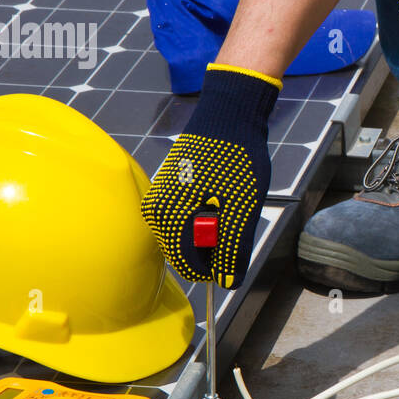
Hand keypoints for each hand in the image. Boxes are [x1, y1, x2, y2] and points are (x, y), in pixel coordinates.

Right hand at [141, 65, 279, 287]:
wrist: (228, 114)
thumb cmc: (236, 161)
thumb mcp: (242, 210)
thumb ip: (232, 250)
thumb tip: (227, 284)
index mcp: (169, 220)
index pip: (191, 267)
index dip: (220, 266)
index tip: (238, 248)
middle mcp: (156, 212)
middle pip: (189, 251)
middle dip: (216, 244)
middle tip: (237, 216)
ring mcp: (160, 198)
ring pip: (190, 233)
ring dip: (213, 228)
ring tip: (230, 200)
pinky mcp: (169, 188)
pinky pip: (188, 215)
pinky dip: (208, 213)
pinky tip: (223, 192)